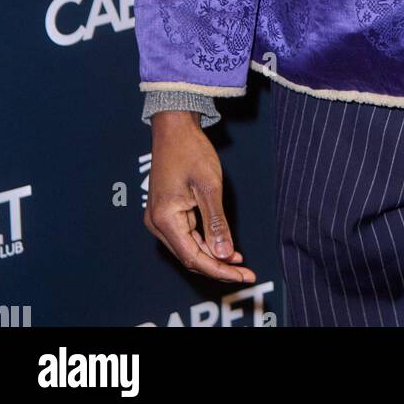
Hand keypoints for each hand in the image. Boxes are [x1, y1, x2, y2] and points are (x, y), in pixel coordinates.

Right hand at [144, 111, 256, 282]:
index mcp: (164, 219)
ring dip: (213, 255)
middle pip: (190, 257)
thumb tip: (225, 254)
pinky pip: (186, 235)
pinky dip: (205, 241)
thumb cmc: (190, 151)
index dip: (219, 270)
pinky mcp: (167, 211)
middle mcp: (157, 223)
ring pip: (188, 248)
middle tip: (246, 272)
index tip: (243, 276)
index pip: (193, 258)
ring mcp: (159, 218)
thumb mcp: (209, 186)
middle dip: (218, 266)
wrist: (175, 128)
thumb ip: (216, 223)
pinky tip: (224, 245)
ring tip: (239, 261)